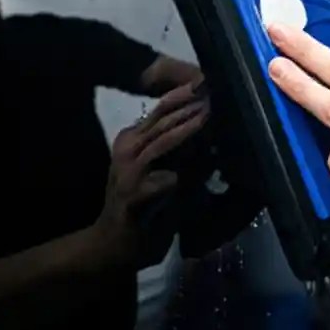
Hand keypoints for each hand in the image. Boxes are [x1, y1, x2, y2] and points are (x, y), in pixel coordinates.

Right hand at [97, 80, 208, 264]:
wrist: (112, 246)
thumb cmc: (144, 209)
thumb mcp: (165, 173)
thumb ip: (186, 153)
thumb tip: (217, 132)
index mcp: (133, 139)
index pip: (163, 109)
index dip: (188, 96)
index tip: (213, 83)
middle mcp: (128, 149)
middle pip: (163, 120)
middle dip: (192, 106)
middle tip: (217, 92)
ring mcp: (128, 173)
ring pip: (160, 144)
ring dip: (186, 130)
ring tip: (208, 116)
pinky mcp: (133, 198)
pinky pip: (159, 182)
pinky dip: (179, 175)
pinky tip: (200, 167)